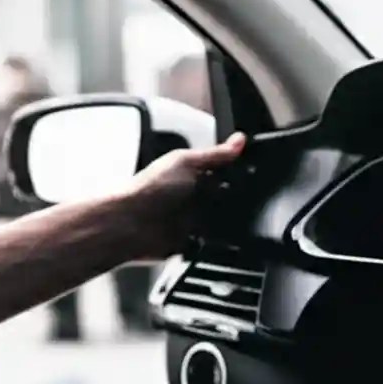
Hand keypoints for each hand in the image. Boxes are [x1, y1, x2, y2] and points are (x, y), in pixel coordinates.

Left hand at [125, 133, 246, 257]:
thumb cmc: (149, 189)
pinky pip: (215, 243)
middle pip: (229, 196)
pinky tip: (215, 234)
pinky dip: (218, 241)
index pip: (226, 170)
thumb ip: (215, 154)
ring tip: (220, 215)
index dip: (240, 171)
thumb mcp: (186, 162)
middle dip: (236, 197)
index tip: (252, 171)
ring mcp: (194, 219)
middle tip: (235, 196)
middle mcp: (194, 195)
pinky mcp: (193, 242)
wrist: (130, 225)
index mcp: (192, 172)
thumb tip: (240, 140)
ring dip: (227, 220)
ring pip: (225, 220)